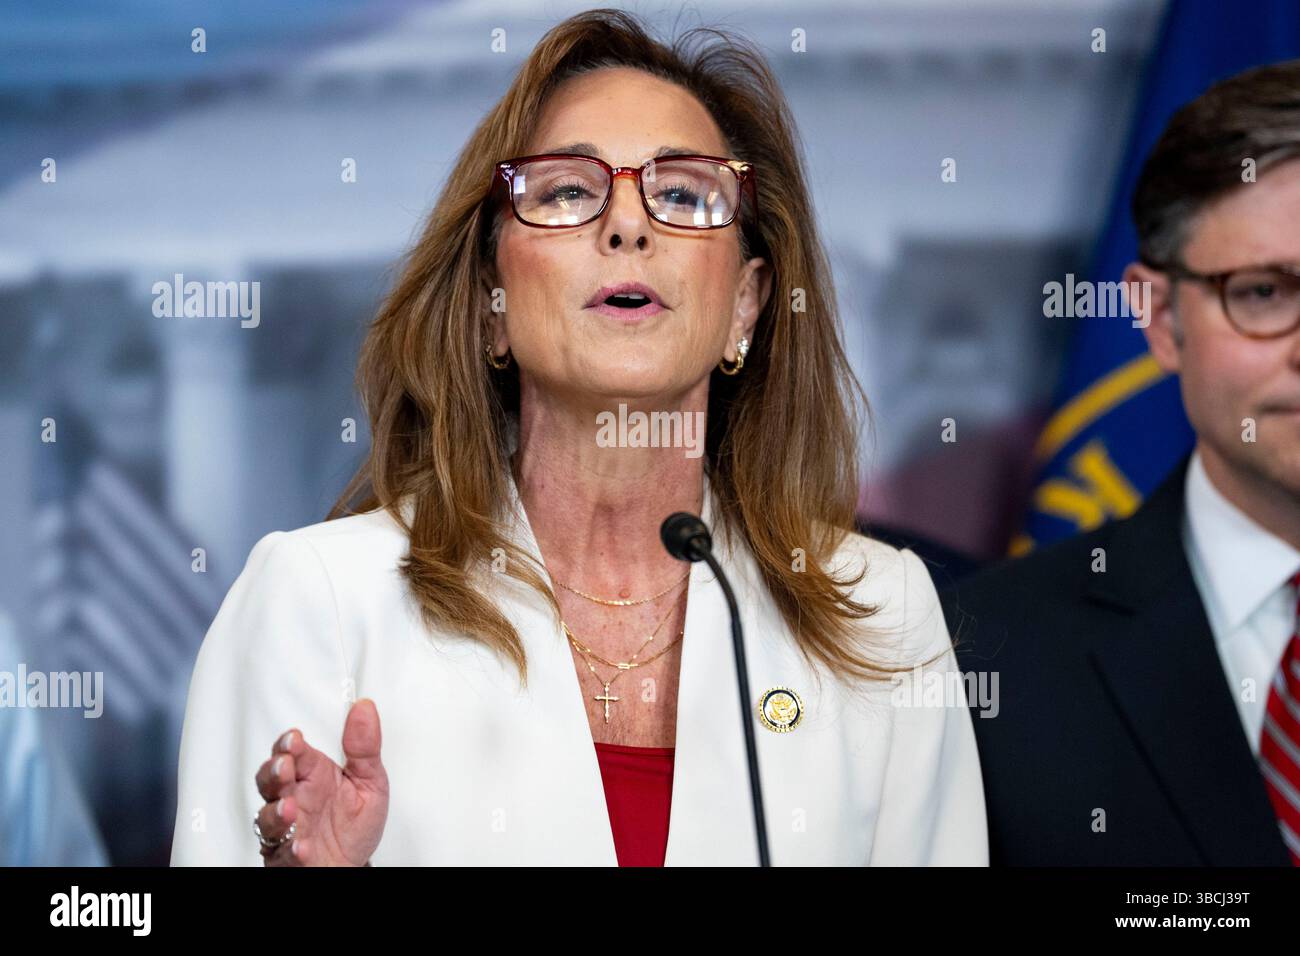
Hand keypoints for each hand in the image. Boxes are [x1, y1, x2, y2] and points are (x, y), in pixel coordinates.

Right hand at [254, 698, 388, 865]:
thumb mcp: (370, 781)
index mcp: (314, 774)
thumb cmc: (354, 825)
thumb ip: (365, 747)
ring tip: (289, 807)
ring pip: (268, 815)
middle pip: (271, 779)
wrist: (352, 865)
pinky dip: (291, 849)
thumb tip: (365, 709)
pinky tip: (301, 845)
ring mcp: (288, 826)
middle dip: (274, 771)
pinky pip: (283, 851)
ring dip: (276, 811)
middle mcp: (296, 797)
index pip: (294, 752)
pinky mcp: (286, 854)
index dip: (289, 743)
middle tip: (285, 766)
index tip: (294, 738)